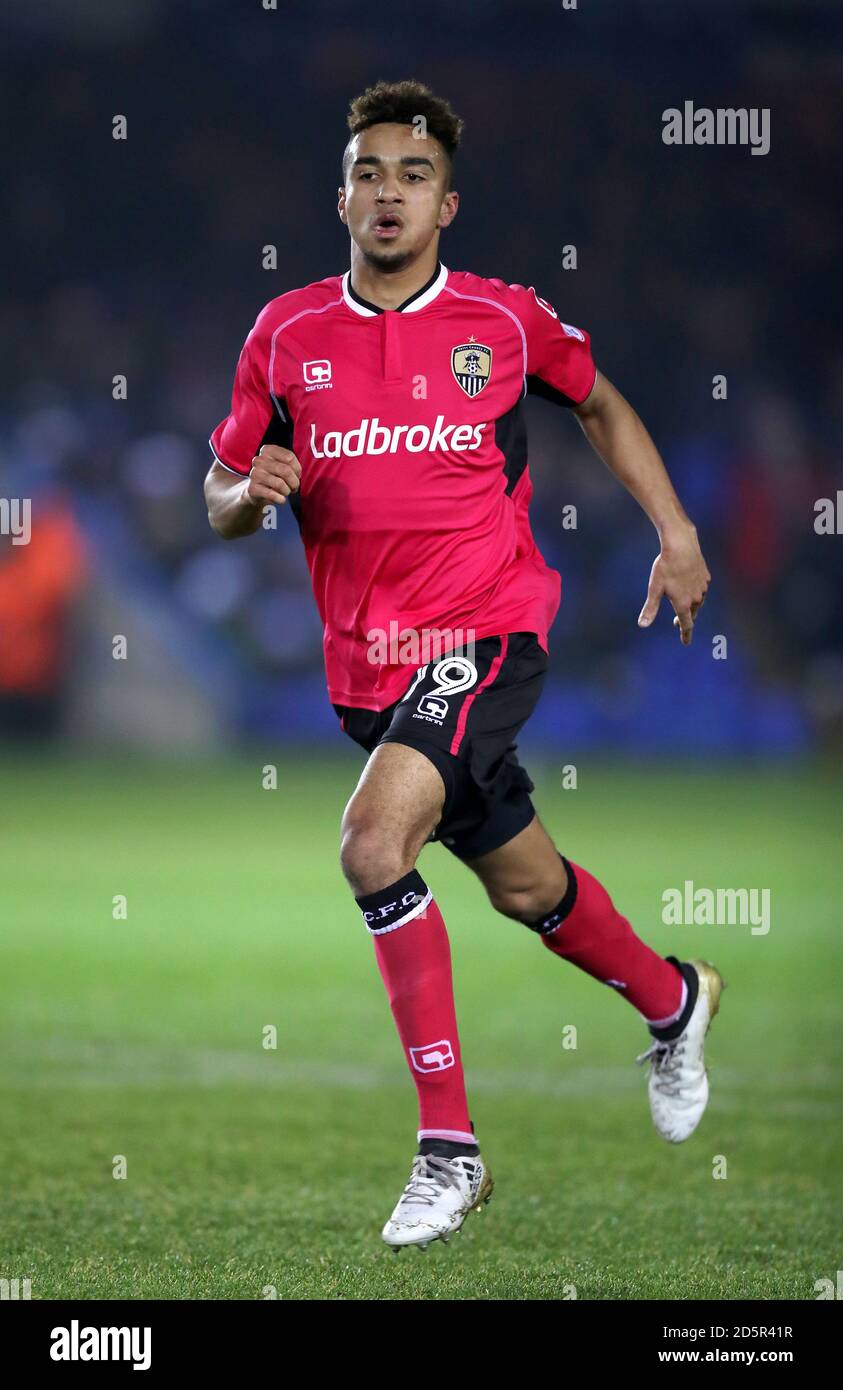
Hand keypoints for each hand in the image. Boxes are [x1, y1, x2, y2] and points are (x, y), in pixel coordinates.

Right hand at [246, 445, 301, 506]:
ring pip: (280, 484)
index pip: (289, 457)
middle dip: (294, 482)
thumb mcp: (282, 466)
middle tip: (294, 487)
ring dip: (287, 491)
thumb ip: (291, 466)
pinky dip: (280, 499)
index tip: (296, 475)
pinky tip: (281, 499)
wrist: (257, 491)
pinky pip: (272, 494)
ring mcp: (255, 474)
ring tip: (286, 492)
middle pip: (286, 470)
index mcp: (267, 451)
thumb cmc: (273, 477)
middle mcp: (259, 460)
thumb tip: (297, 475)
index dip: (297, 469)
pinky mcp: (252, 488)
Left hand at [638, 526, 710, 645]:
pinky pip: (702, 589)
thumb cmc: (665, 566)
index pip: (686, 625)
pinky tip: (691, 588)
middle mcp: (696, 598)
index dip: (685, 635)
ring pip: (698, 602)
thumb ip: (650, 608)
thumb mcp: (654, 588)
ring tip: (685, 606)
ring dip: (692, 606)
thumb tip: (642, 625)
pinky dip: (696, 592)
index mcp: (683, 603)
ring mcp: (702, 587)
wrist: (682, 545)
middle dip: (686, 620)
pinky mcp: (706, 576)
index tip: (685, 643)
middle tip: (678, 623)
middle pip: (692, 614)